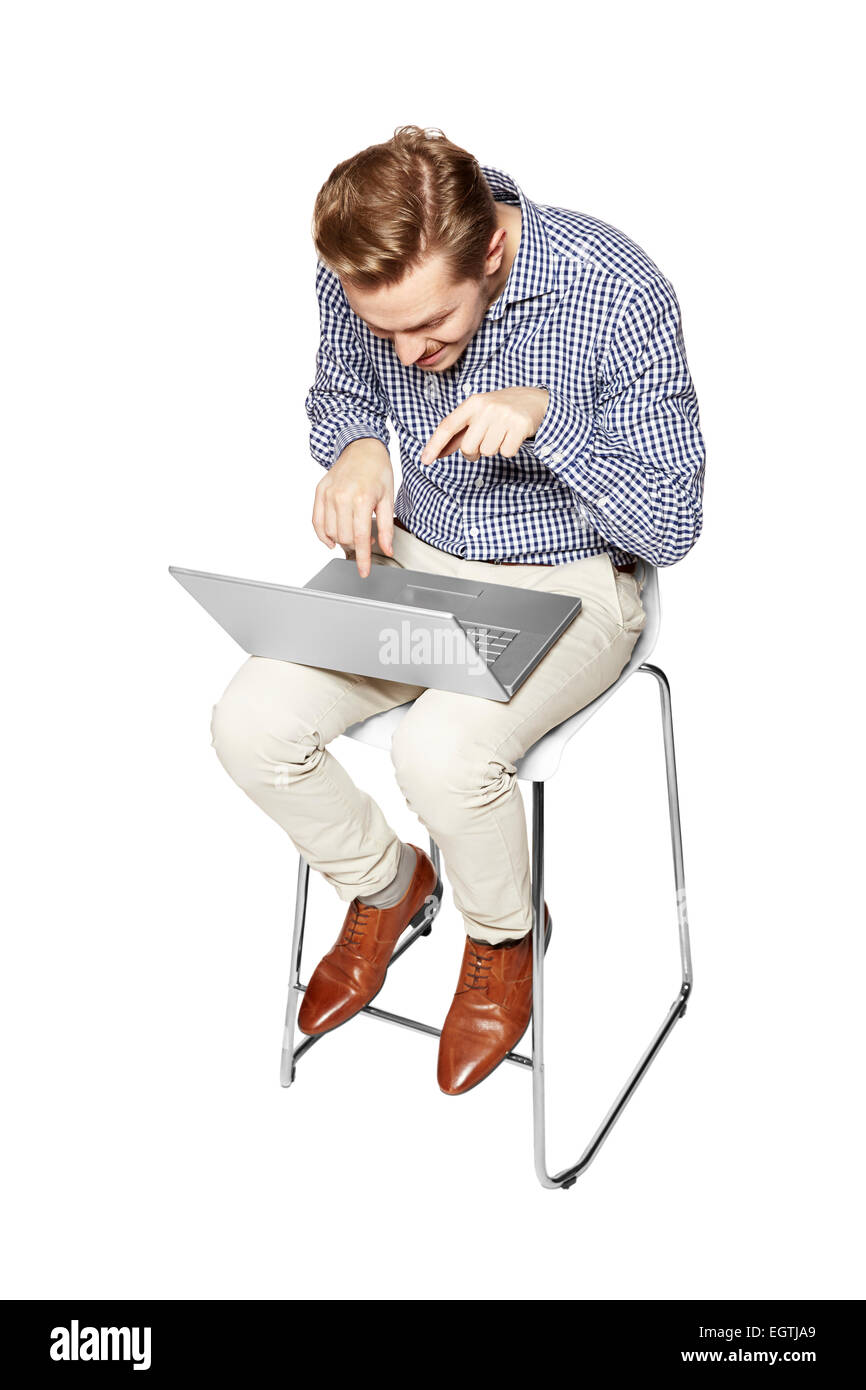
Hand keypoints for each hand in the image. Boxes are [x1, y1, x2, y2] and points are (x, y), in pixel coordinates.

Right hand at [312, 438, 394, 578]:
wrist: (362, 447)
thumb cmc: (378, 470)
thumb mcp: (388, 498)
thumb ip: (386, 527)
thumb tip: (387, 549)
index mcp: (361, 499)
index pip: (360, 538)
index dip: (362, 559)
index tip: (364, 572)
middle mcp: (342, 497)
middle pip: (344, 538)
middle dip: (356, 545)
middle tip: (367, 537)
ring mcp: (328, 494)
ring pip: (331, 532)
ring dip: (342, 539)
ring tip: (353, 531)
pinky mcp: (319, 492)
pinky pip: (316, 521)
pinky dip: (323, 534)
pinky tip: (332, 538)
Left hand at [420, 387, 548, 464]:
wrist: (537, 400)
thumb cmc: (502, 411)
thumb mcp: (478, 416)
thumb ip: (458, 434)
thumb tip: (437, 453)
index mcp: (473, 403)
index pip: (447, 426)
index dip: (434, 445)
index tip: (425, 461)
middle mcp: (486, 407)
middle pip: (468, 447)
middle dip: (474, 452)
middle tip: (486, 441)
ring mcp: (504, 416)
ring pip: (487, 452)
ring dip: (494, 449)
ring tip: (502, 434)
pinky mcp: (520, 425)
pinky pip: (506, 452)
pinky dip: (509, 449)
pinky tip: (514, 436)